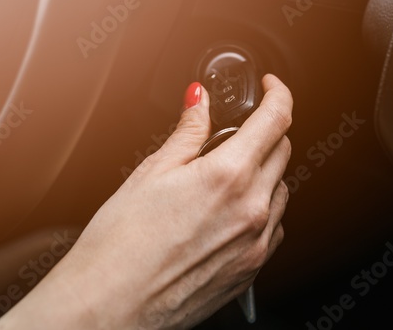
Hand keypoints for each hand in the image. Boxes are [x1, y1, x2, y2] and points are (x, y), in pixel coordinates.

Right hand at [1, 75, 293, 328]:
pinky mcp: (251, 269)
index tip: (269, 87)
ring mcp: (255, 243)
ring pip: (282, 189)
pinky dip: (262, 209)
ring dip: (265, 172)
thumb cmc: (120, 245)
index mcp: (228, 176)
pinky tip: (228, 211)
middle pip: (283, 151)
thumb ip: (187, 131)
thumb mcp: (151, 172)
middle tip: (234, 132)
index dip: (277, 93)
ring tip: (223, 177)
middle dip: (265, 132)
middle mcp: (251, 209)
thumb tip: (199, 100)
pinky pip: (275, 226)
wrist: (110, 305)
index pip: (276, 119)